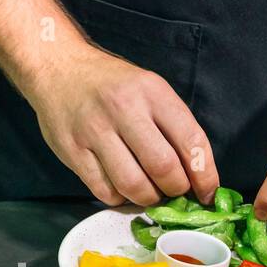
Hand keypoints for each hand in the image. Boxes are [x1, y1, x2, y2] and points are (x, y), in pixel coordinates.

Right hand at [24, 44, 219, 206]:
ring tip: (149, 193)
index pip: (191, 140)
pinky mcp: (73, 151)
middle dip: (175, 190)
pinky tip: (122, 188)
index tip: (207, 193)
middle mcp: (124, 109)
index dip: (205, 175)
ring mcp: (95, 131)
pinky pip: (104, 191)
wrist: (58, 68)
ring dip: (147, 199)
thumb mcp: (149, 89)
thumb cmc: (112, 84)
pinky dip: (120, 198)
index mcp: (152, 92)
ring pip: (132, 185)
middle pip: (163, 168)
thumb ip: (172, 125)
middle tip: (174, 192)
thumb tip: (194, 173)